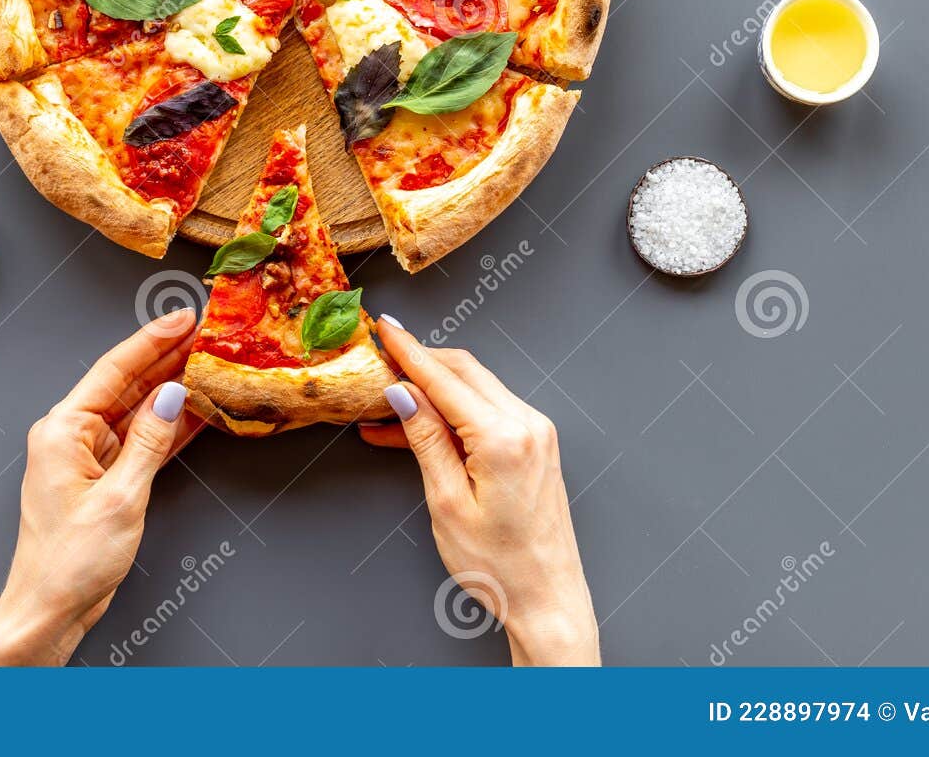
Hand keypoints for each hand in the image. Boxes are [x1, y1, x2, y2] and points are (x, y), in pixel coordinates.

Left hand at [0, 308, 202, 664]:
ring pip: (136, 410)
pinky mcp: (103, 477)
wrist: (49, 610)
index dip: (153, 340)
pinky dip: (167, 427)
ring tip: (207, 361)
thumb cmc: (68, 562)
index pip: (115, 370)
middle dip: (166, 357)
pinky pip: (139, 440)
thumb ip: (150, 442)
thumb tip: (173, 396)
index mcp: (62, 430)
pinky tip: (195, 409)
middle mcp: (71, 435)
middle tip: (204, 332)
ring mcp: (86, 456)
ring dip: (171, 389)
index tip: (183, 318)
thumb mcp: (120, 498)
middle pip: (127, 384)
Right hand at [361, 316, 599, 665]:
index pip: (445, 378)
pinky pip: (489, 410)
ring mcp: (537, 433)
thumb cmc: (499, 566)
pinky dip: (454, 411)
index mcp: (504, 437)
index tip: (384, 328)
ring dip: (434, 389)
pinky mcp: (537, 445)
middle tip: (380, 360)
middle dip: (421, 362)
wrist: (548, 600)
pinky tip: (419, 427)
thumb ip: (425, 440)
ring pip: (476, 388)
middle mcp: (528, 425)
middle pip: (465, 371)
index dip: (409, 351)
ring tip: (387, 409)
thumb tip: (403, 394)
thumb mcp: (447, 502)